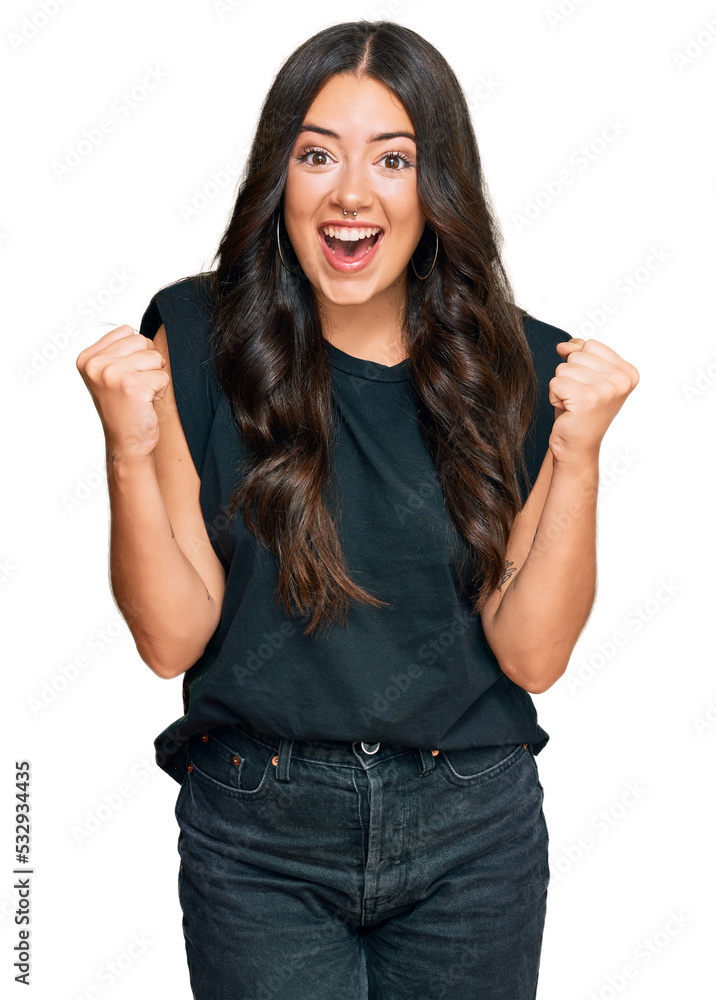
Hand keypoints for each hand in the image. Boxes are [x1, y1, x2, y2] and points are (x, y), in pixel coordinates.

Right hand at [76, 325, 168, 461]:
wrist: (127, 443)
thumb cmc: (124, 408)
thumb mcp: (111, 373)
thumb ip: (119, 349)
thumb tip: (139, 332)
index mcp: (87, 358)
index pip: (128, 332)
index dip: (136, 354)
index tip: (125, 377)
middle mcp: (95, 364)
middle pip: (143, 341)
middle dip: (148, 364)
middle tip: (135, 387)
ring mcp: (111, 375)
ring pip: (155, 357)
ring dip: (155, 377)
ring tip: (141, 395)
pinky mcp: (131, 387)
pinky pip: (163, 376)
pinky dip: (160, 391)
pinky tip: (146, 404)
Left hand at [549, 337, 639, 464]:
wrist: (576, 446)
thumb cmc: (579, 411)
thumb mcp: (584, 376)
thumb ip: (579, 352)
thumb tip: (563, 346)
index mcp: (628, 372)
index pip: (590, 345)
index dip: (580, 364)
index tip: (588, 387)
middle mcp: (622, 380)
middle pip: (576, 355)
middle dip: (569, 376)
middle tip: (579, 399)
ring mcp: (607, 390)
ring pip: (563, 368)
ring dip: (561, 387)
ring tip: (573, 405)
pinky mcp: (587, 400)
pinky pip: (555, 383)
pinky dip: (554, 397)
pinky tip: (567, 411)